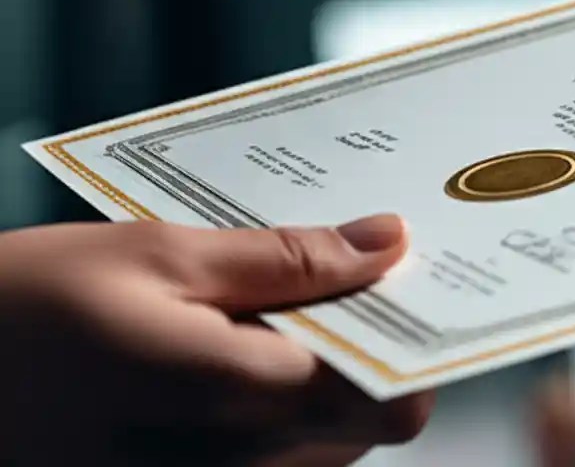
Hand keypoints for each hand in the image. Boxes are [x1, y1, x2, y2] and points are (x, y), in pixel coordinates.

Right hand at [0, 215, 433, 465]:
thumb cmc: (26, 306)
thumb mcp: (157, 254)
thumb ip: (286, 259)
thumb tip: (389, 242)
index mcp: (230, 401)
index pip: (385, 402)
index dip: (416, 347)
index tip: (421, 291)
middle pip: (359, 433)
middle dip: (372, 360)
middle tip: (355, 284)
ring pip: (315, 454)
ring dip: (324, 389)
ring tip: (286, 312)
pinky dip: (275, 416)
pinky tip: (243, 353)